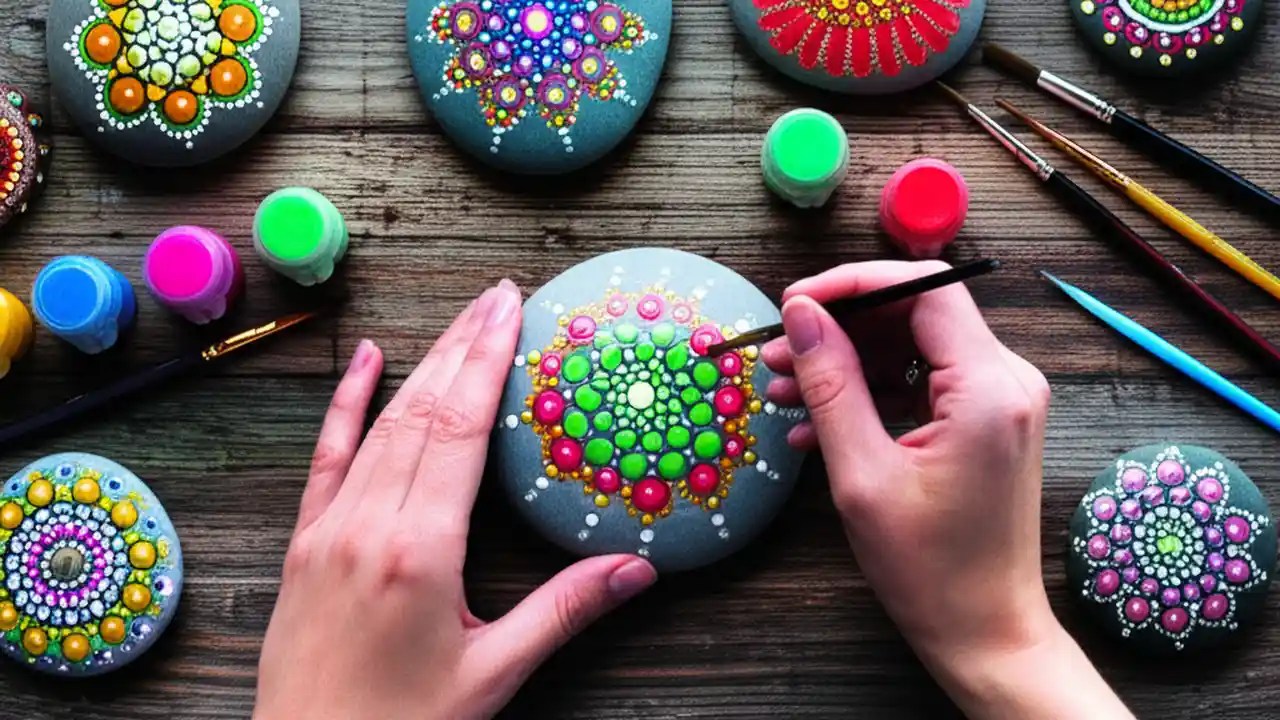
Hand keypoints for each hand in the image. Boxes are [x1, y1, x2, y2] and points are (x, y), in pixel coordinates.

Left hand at [254, 281, 656, 719]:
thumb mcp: (494, 672)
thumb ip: (564, 611)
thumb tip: (636, 569)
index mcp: (420, 549)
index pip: (460, 430)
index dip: (487, 362)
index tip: (509, 311)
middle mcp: (369, 524)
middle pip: (423, 411)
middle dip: (464, 346)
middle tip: (498, 296)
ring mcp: (330, 529)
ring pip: (382, 425)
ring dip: (423, 366)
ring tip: (460, 321)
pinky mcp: (306, 543)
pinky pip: (327, 457)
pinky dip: (346, 404)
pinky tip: (363, 362)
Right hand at [763, 261, 1131, 719]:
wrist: (986, 634)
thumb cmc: (930, 570)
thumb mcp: (862, 474)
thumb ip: (831, 383)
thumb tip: (801, 314)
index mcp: (988, 388)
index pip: (923, 288)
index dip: (853, 284)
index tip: (795, 302)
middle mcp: (1007, 382)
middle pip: (916, 312)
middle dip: (841, 327)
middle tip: (778, 353)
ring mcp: (1001, 401)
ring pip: (913, 346)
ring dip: (847, 362)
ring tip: (784, 391)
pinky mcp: (987, 422)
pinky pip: (922, 382)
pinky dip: (871, 392)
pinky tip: (816, 422)